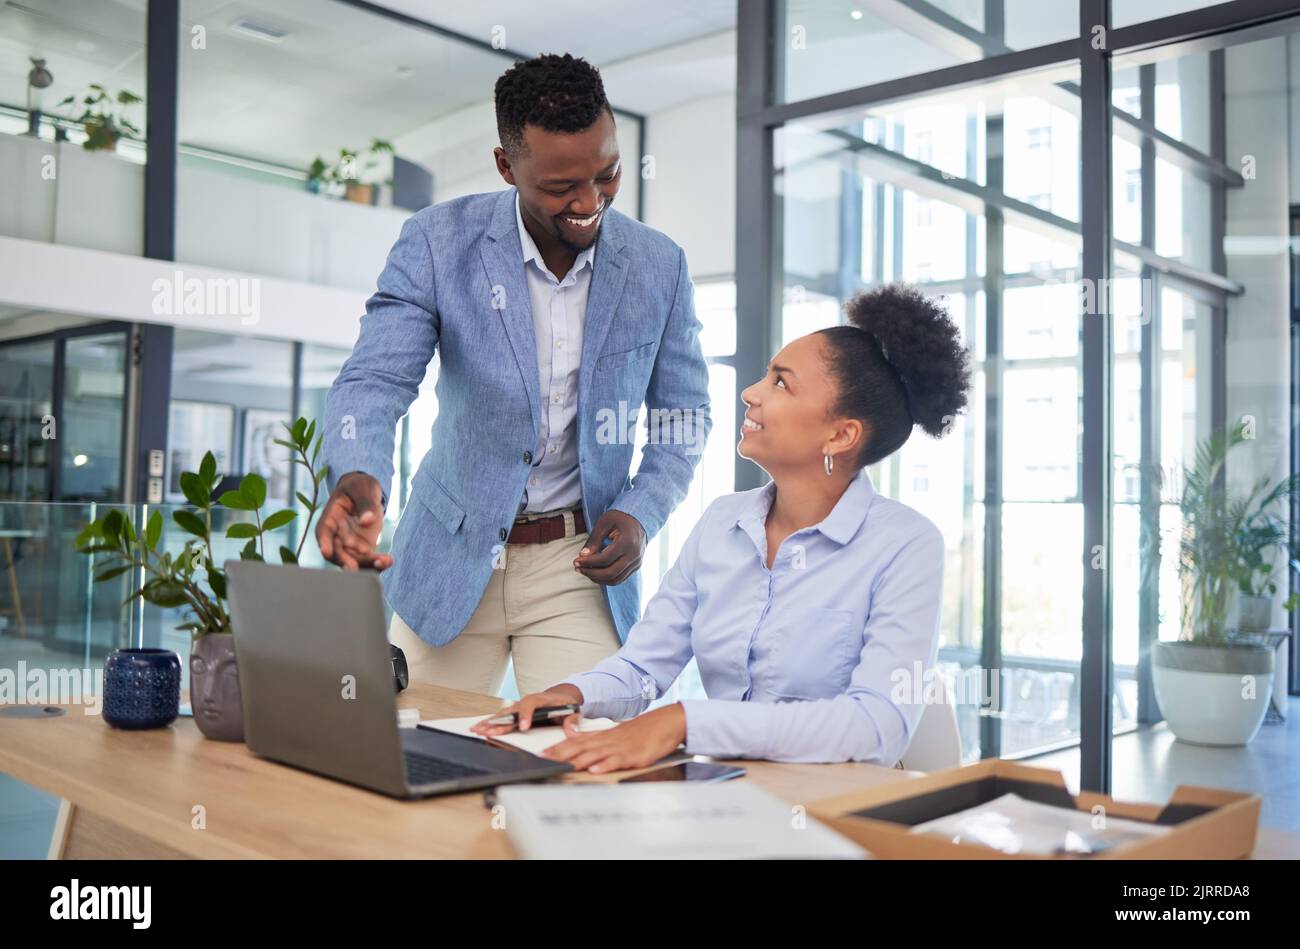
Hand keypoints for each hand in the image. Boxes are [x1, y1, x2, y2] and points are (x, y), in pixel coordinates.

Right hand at [315, 471, 393, 570]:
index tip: (326, 551)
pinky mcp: (363, 549)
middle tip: (354, 568)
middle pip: (337, 552)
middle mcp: (336, 535)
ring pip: (353, 560)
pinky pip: (368, 560)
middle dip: (344, 561)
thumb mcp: (362, 488)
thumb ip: (365, 503)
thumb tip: (366, 520)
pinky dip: (376, 563)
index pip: (323, 532)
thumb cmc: (359, 487)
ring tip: (382, 562)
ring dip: (365, 565)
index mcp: (330, 518)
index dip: (324, 542)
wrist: (366, 492)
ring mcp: (349, 544)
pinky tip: (388, 560)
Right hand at [469, 684, 584, 736]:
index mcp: (542, 699)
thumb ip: (573, 720)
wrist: (561, 698)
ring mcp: (519, 707)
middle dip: (500, 722)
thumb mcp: (574, 711)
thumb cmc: (566, 705)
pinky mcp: (516, 714)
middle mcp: (527, 702)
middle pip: (511, 710)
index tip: (523, 727)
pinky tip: (480, 728)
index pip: (531, 703)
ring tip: (477, 730)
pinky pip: (501, 718)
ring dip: (490, 722)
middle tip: (489, 731)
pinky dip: (490, 723)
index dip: (526, 715)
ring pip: (503, 714)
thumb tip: (570, 729)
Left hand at [541, 703, 685, 773]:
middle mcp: (606, 741)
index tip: (540, 754)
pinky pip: (617, 761)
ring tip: (562, 766)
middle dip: (559, 755)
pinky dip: (606, 765)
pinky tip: (596, 771)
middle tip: (542, 760)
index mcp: (601, 737)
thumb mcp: (614, 735)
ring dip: (577, 760)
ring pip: (594, 754)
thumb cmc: (639, 732)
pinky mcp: (632, 755)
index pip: (574, 742)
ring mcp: (618, 748)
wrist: (664, 723)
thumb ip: (596, 740)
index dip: (556, 748)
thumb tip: (575, 741)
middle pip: (579, 748)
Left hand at [573, 510, 645, 584]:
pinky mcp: (636, 567)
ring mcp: (637, 562)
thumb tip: (583, 556)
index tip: (576, 561)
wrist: (640, 520)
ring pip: (615, 579)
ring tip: (584, 571)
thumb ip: (594, 539)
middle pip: (611, 572)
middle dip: (591, 573)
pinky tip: (595, 573)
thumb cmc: (619, 519)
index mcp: (628, 541)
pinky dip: (606, 580)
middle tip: (578, 568)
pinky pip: (620, 579)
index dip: (588, 562)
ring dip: (597, 579)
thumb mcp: (605, 522)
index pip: (605, 558)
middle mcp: (635, 554)